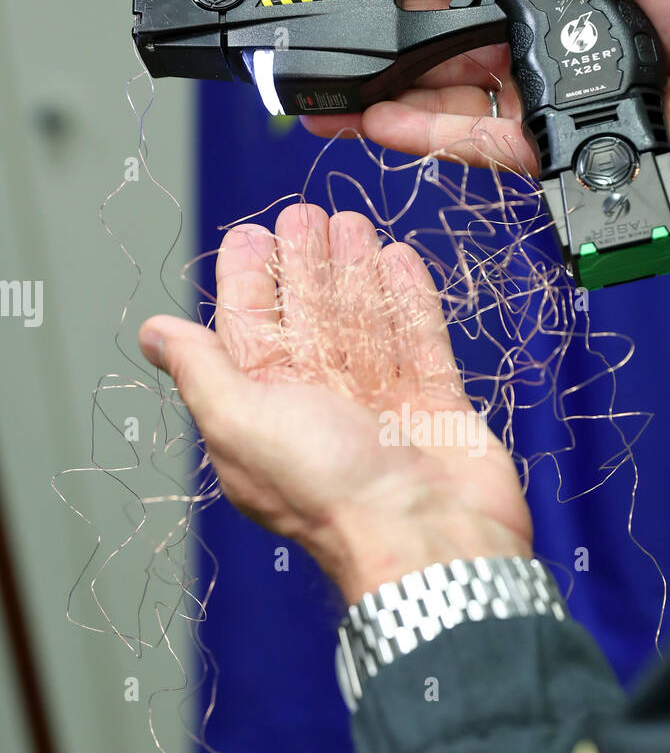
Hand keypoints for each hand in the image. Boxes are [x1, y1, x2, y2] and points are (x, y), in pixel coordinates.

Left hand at [138, 206, 531, 602]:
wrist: (427, 536)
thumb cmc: (330, 489)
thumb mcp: (240, 422)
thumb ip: (200, 370)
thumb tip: (152, 335)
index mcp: (267, 410)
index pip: (250, 330)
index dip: (247, 280)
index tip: (252, 234)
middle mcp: (321, 405)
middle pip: (309, 318)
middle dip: (304, 265)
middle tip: (305, 216)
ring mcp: (381, 406)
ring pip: (364, 322)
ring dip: (355, 272)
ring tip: (352, 224)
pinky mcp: (435, 406)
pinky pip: (420, 341)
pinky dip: (409, 301)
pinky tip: (400, 260)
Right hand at [302, 0, 669, 227]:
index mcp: (563, 4)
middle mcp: (545, 61)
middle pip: (448, 59)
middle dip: (384, 61)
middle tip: (326, 57)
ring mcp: (545, 113)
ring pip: (450, 108)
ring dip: (387, 106)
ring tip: (328, 102)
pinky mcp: (554, 157)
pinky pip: (482, 148)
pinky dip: (429, 140)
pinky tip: (380, 127)